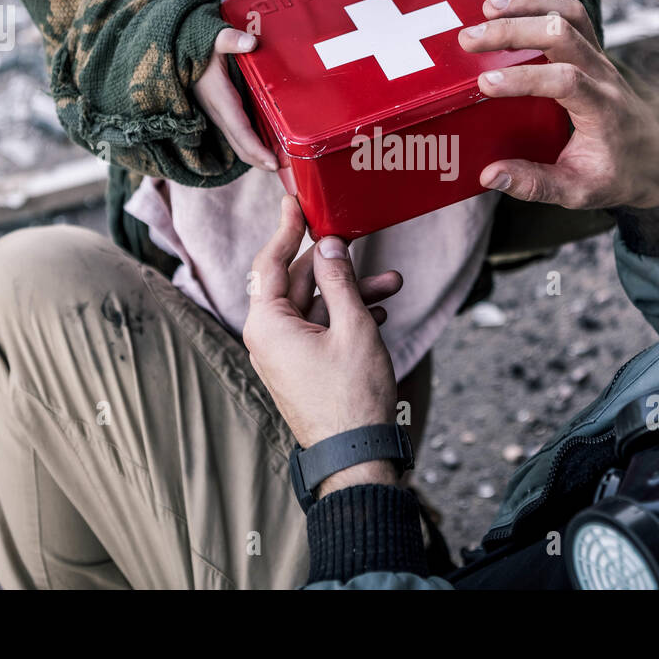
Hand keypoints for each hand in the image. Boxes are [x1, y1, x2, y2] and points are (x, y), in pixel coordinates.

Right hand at [194, 28, 277, 171]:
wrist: (177, 49)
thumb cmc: (199, 44)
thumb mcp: (215, 38)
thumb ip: (230, 40)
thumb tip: (250, 42)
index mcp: (220, 98)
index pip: (240, 131)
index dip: (257, 150)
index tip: (273, 164)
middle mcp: (218, 111)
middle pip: (241, 146)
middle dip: (261, 160)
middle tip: (287, 167)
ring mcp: (218, 114)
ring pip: (239, 143)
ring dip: (258, 155)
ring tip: (283, 161)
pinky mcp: (221, 112)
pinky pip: (238, 135)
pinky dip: (253, 145)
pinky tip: (270, 145)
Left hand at [243, 197, 402, 493]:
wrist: (355, 455)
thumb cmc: (352, 396)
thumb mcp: (353, 326)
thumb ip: (339, 280)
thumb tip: (329, 246)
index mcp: (266, 324)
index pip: (269, 262)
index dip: (285, 229)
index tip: (295, 203)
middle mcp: (267, 338)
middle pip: (294, 283)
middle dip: (333, 264)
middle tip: (357, 237)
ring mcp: (283, 355)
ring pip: (314, 307)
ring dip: (349, 292)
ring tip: (392, 284)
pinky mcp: (301, 368)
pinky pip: (318, 329)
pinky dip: (345, 317)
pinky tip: (380, 312)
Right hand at [457, 0, 658, 209]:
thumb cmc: (618, 175)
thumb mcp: (578, 192)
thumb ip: (535, 185)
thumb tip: (490, 175)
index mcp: (603, 109)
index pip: (565, 81)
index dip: (524, 78)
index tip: (485, 84)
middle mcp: (604, 75)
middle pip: (564, 34)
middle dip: (514, 30)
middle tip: (469, 39)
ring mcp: (601, 58)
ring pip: (570, 13)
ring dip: (527, 6)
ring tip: (485, 9)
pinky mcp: (594, 51)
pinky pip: (571, 14)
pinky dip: (539, 3)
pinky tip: (508, 6)